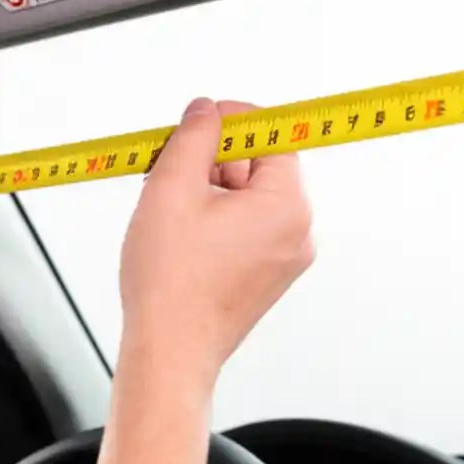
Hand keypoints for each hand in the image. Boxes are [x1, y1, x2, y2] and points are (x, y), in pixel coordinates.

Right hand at [119, 98, 314, 375]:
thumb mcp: (173, 188)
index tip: (201, 119)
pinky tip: (177, 224)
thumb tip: (205, 111)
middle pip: (260, 166)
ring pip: (248, 197)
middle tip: (171, 160)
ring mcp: (284, 257)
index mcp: (288, 206)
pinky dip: (214, 215)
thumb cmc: (172, 284)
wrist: (169, 352)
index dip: (235, 120)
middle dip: (214, 156)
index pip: (274, 136)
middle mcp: (298, 232)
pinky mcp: (266, 275)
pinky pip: (245, 226)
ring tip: (166, 200)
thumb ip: (194, 137)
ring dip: (209, 186)